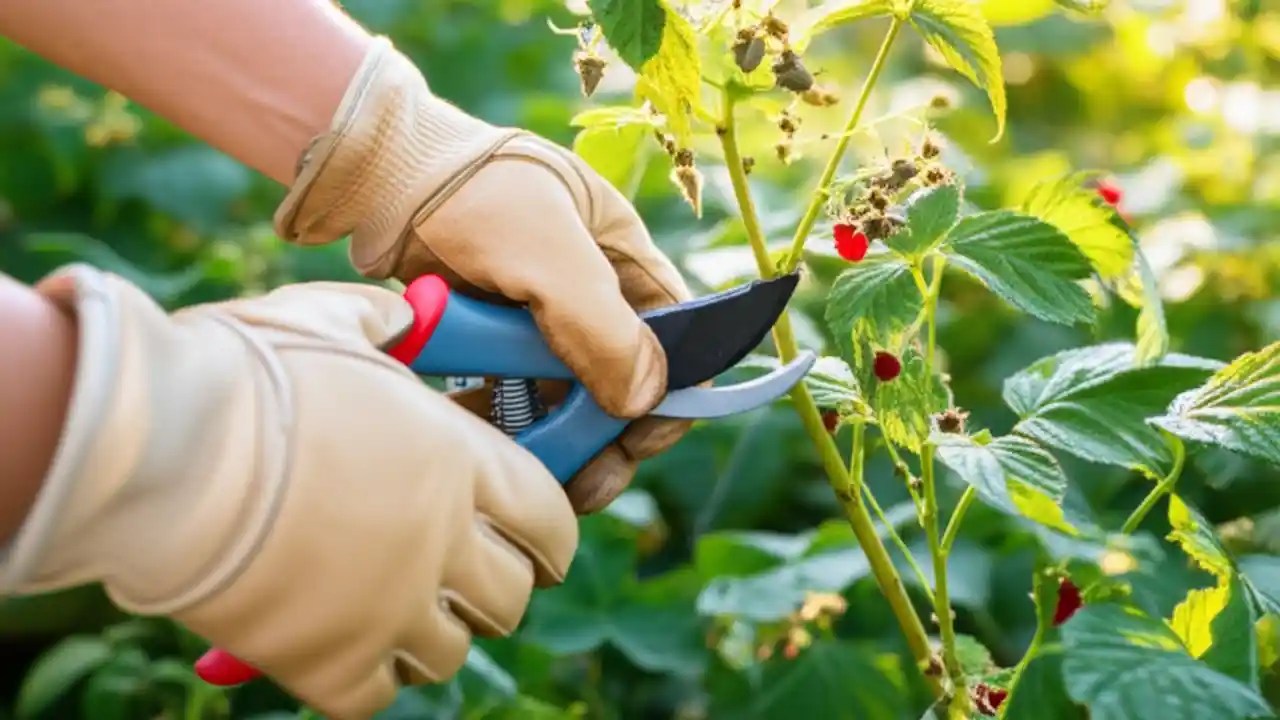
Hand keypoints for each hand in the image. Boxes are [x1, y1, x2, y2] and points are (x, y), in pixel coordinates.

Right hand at [0, 264, 577, 719]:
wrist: (157, 446)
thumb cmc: (241, 372)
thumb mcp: (324, 319)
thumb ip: (380, 320)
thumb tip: (405, 316)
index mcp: (459, 458)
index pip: (551, 519)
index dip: (548, 537)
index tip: (535, 544)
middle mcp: (442, 538)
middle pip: (511, 595)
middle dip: (493, 589)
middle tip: (459, 579)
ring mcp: (390, 608)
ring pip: (450, 653)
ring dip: (429, 634)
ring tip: (390, 609)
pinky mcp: (328, 662)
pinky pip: (375, 697)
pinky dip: (364, 679)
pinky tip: (337, 645)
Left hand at [272, 36, 694, 512]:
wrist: (380, 173)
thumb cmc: (472, 193)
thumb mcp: (545, 252)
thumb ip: (598, 326)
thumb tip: (642, 401)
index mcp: (626, 260)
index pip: (679, 340)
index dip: (671, 393)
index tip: (639, 440)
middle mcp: (592, 294)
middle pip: (624, 382)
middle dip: (609, 438)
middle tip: (586, 484)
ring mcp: (542, 320)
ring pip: (569, 400)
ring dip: (559, 443)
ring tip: (535, 478)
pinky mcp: (495, 340)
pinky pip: (516, 397)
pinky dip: (508, 427)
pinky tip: (488, 447)